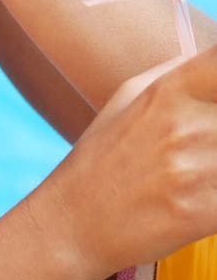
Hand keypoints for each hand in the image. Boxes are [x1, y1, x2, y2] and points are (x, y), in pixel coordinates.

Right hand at [48, 44, 216, 277]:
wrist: (77, 221)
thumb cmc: (103, 155)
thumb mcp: (129, 96)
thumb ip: (178, 73)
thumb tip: (210, 57)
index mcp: (171, 89)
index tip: (216, 92)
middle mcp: (188, 124)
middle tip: (205, 140)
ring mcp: (199, 170)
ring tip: (199, 170)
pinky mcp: (206, 213)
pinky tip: (201, 195)